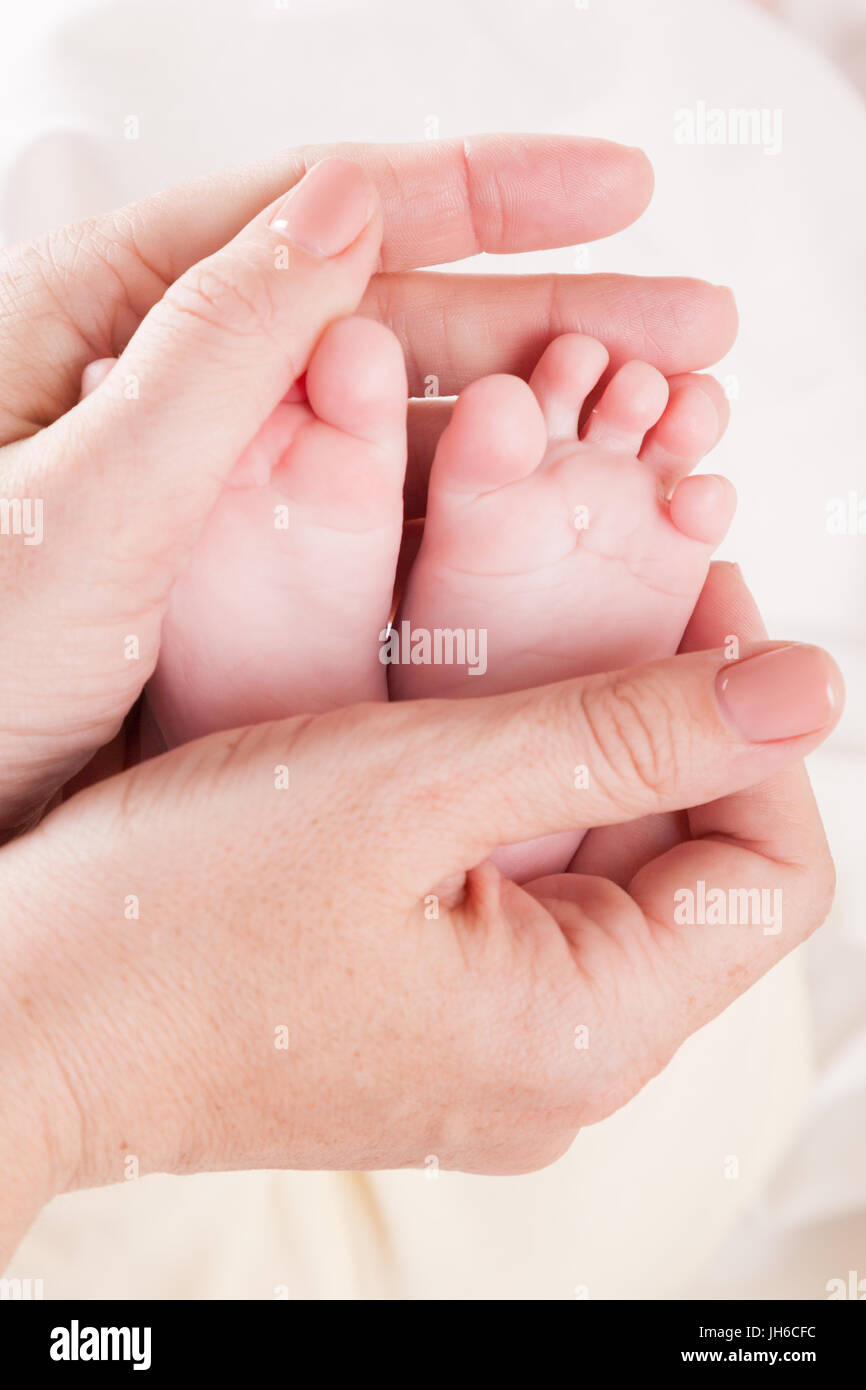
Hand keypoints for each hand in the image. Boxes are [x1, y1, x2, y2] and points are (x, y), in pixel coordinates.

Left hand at [0, 135, 735, 833]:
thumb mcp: (83, 498)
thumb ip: (214, 354)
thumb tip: (343, 199)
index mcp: (116, 323)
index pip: (322, 217)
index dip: (483, 196)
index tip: (617, 191)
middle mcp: (186, 393)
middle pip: (396, 323)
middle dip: (558, 320)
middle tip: (697, 329)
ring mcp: (231, 491)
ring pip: (408, 432)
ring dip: (543, 425)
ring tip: (669, 431)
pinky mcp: (258, 583)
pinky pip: (388, 532)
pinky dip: (485, 521)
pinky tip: (570, 522)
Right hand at [0, 565, 841, 1262]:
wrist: (19, 1025)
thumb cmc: (180, 914)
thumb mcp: (413, 787)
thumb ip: (621, 735)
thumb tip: (809, 688)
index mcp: (586, 1029)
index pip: (771, 871)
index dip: (753, 722)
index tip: (693, 592)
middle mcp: (559, 1066)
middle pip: (687, 868)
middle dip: (661, 722)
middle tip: (595, 590)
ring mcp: (492, 1051)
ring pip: (601, 876)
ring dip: (579, 751)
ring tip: (515, 638)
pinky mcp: (429, 1023)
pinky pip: (520, 902)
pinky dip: (511, 804)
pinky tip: (449, 724)